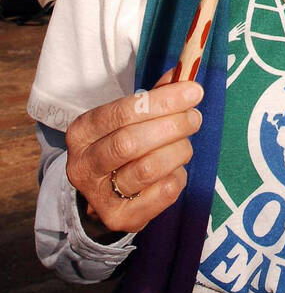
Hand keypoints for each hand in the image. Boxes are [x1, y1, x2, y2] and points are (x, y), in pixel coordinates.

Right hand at [66, 69, 202, 232]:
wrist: (104, 197)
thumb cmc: (120, 148)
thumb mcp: (127, 119)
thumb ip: (153, 97)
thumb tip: (182, 73)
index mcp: (83, 131)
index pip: (122, 111)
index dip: (162, 100)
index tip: (193, 91)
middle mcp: (83, 164)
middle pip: (131, 141)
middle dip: (172, 125)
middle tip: (195, 118)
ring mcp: (99, 196)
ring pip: (148, 168)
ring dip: (178, 151)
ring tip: (185, 144)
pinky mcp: (120, 219)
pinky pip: (162, 192)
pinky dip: (177, 176)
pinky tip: (175, 170)